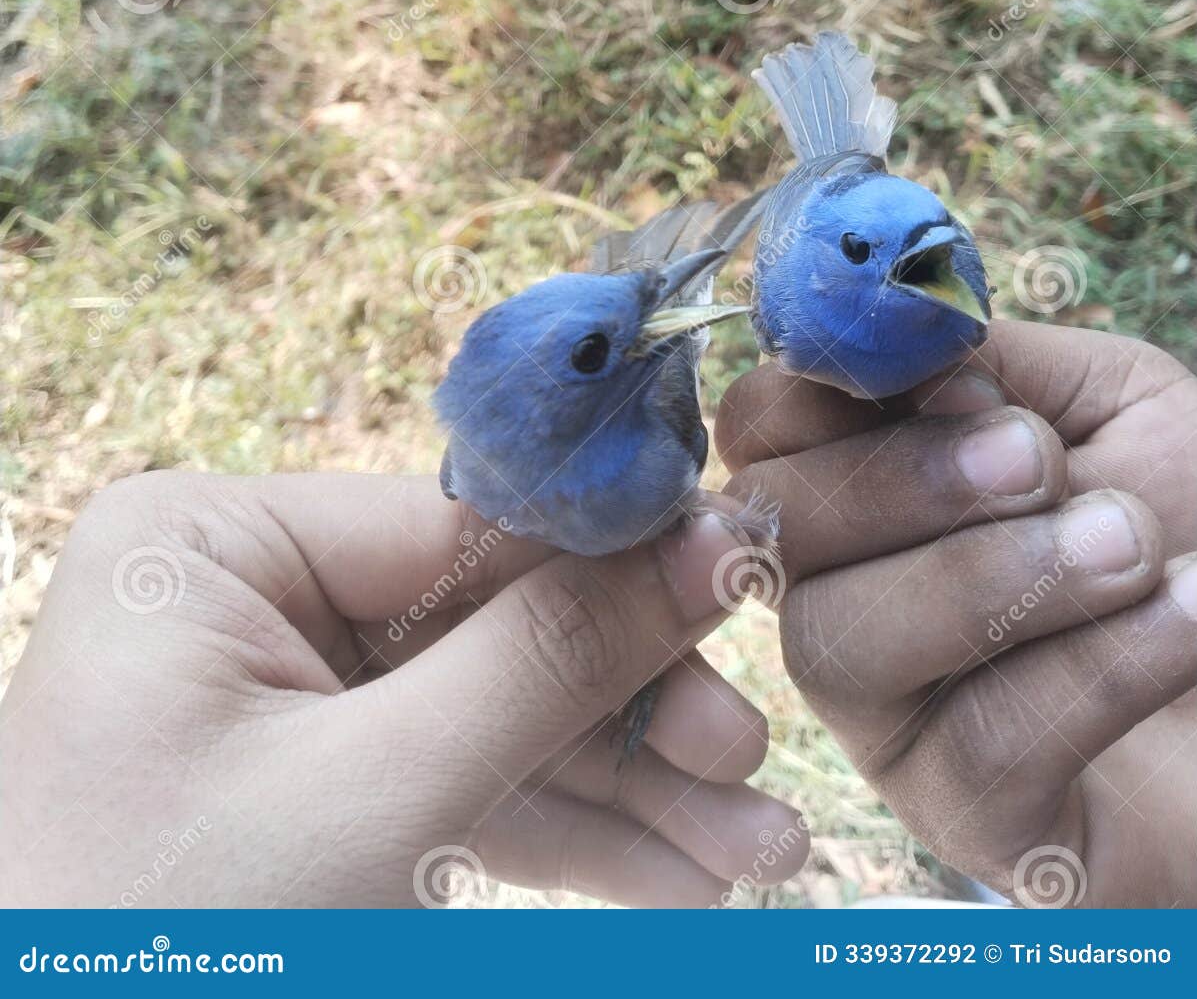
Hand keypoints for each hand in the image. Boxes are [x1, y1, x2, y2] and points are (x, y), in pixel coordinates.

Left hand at [0, 472, 807, 907]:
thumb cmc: (172, 946)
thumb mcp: (372, 797)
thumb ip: (548, 660)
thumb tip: (708, 540)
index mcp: (211, 541)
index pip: (460, 518)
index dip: (614, 554)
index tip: (744, 572)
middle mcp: (245, 594)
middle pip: (492, 621)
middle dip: (629, 707)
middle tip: (750, 757)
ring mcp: (281, 692)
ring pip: (493, 713)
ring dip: (624, 789)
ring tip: (756, 854)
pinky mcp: (312, 783)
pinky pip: (458, 783)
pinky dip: (563, 835)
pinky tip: (678, 878)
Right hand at [716, 319, 1196, 907]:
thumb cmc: (1182, 519)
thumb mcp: (1101, 401)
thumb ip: (994, 362)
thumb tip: (901, 353)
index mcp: (858, 483)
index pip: (760, 427)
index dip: (823, 392)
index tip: (955, 380)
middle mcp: (840, 593)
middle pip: (775, 530)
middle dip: (900, 480)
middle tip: (1037, 460)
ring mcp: (888, 717)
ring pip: (841, 642)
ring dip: (993, 575)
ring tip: (1131, 543)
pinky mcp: (967, 822)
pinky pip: (979, 744)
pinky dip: (1095, 665)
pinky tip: (1182, 616)